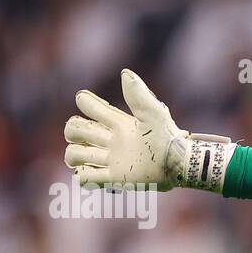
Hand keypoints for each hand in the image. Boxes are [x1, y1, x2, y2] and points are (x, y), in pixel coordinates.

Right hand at [63, 69, 232, 191]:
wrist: (179, 166)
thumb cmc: (168, 137)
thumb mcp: (153, 114)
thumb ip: (138, 96)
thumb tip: (124, 74)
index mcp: (118, 122)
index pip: (88, 106)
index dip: (84, 103)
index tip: (90, 106)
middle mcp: (112, 140)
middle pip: (76, 130)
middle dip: (72, 131)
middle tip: (87, 137)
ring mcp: (112, 160)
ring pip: (77, 154)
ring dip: (74, 156)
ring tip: (88, 159)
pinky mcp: (115, 178)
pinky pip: (87, 178)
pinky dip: (84, 176)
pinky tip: (93, 174)